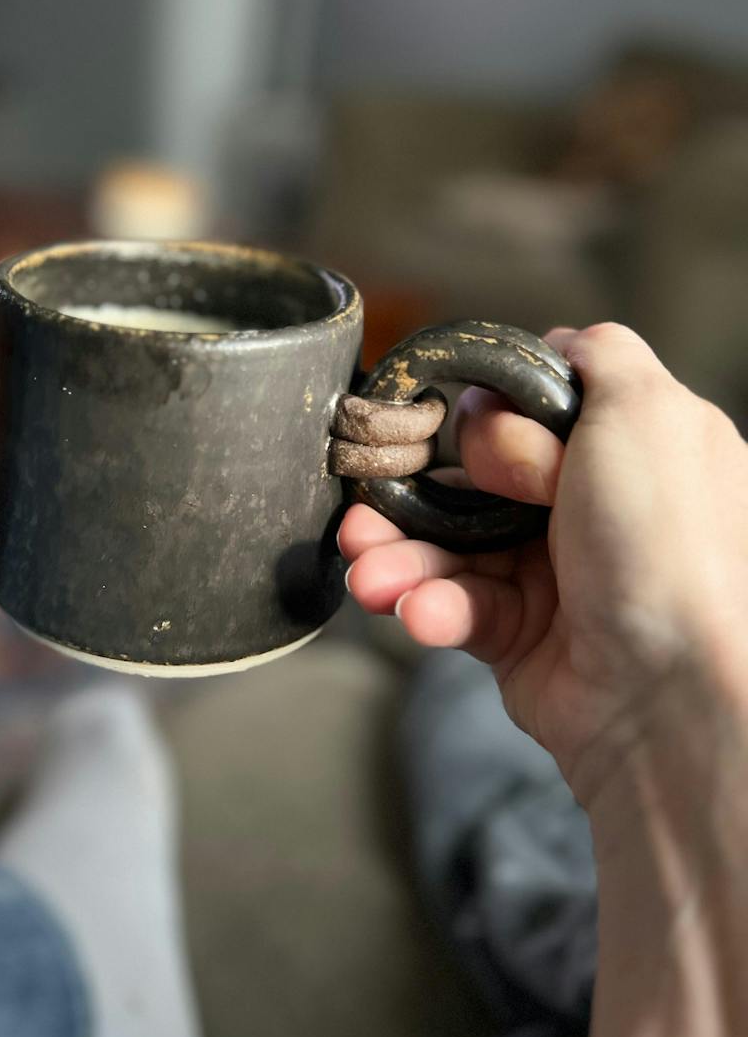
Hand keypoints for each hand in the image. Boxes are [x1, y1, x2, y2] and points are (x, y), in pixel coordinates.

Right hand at [340, 323, 747, 805]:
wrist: (670, 693)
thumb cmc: (666, 546)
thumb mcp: (648, 411)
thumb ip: (600, 353)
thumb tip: (553, 342)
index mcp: (632, 451)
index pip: (534, 412)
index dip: (488, 416)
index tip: (452, 424)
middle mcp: (597, 509)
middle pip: (476, 479)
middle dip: (412, 491)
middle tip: (370, 500)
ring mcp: (558, 575)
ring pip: (452, 546)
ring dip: (399, 555)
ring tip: (368, 569)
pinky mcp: (521, 636)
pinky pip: (456, 607)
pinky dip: (430, 606)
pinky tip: (416, 608)